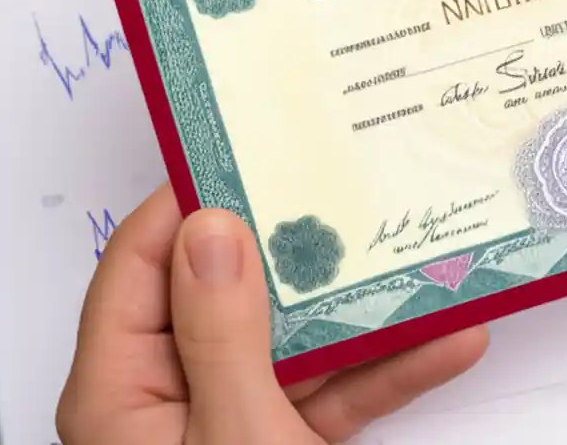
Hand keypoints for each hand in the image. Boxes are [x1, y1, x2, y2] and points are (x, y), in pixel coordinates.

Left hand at [57, 184, 486, 443]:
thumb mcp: (232, 435)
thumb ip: (220, 331)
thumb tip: (213, 231)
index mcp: (121, 390)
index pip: (147, 261)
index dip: (194, 198)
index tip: (251, 150)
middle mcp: (171, 399)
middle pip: (233, 293)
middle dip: (302, 249)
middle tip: (351, 193)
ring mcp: (233, 423)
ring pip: (299, 342)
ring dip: (368, 311)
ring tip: (417, 261)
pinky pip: (339, 393)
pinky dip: (394, 369)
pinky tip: (445, 340)